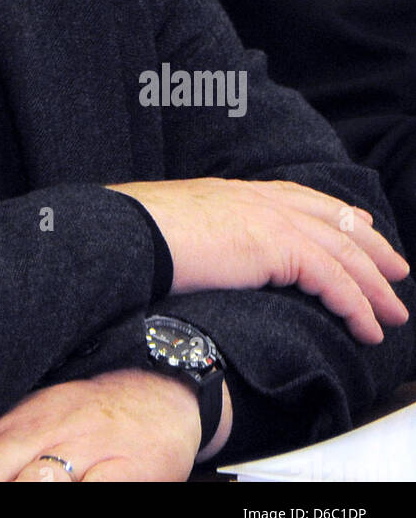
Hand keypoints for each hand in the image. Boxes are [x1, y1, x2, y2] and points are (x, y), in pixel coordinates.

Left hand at [0, 370, 203, 481]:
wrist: (162, 391)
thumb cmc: (89, 416)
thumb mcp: (34, 419)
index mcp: (15, 423)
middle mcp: (42, 434)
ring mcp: (82, 452)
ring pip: (36, 483)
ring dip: (11, 495)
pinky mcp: (124, 472)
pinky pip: (91, 492)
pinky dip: (70, 495)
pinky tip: (55, 498)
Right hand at [109, 178, 409, 343]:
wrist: (127, 234)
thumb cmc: (135, 237)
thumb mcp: (175, 229)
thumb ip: (202, 237)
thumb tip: (201, 255)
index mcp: (235, 191)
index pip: (299, 198)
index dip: (335, 214)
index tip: (360, 226)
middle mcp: (258, 198)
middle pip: (333, 219)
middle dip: (371, 248)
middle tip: (397, 272)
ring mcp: (270, 218)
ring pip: (343, 250)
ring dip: (373, 286)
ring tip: (391, 314)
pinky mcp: (278, 246)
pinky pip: (333, 278)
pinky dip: (356, 304)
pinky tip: (366, 326)